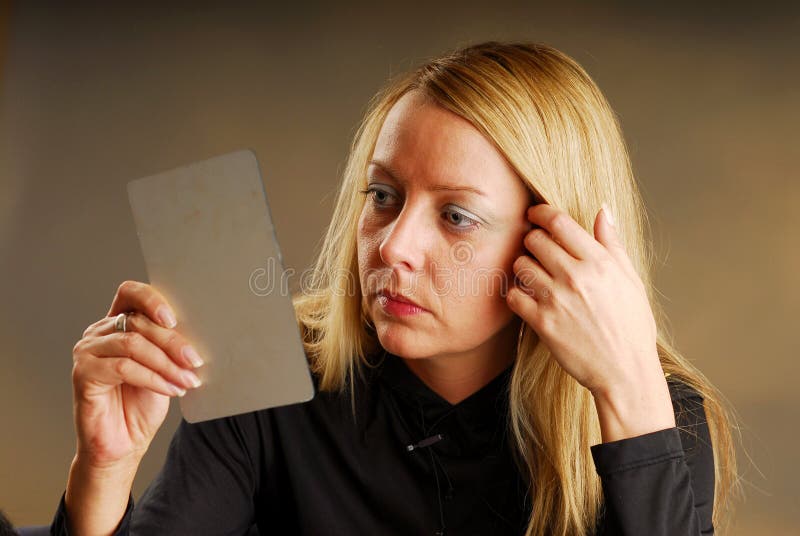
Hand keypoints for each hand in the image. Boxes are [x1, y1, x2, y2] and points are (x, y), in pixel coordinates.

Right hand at [71, 280, 203, 466]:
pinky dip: (153, 378)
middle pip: (139, 322)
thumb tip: (200, 328)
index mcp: (118, 323)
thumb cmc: (143, 404)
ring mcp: (87, 351)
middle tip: (195, 361)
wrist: (124, 443)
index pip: (130, 293)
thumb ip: (170, 345)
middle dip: (173, 342)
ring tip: (187, 380)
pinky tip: (170, 389)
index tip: (175, 319)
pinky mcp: (83, 374)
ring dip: (166, 363)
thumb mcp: (164, 367)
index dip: (153, 299)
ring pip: (133, 344)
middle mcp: (99, 332)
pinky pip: (124, 367)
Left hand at [506, 203, 674, 440]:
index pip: (558, 222)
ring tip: (533, 275)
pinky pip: (514, 296)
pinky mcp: (542, 323)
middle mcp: (576, 277)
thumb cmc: (631, 326)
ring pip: (520, 265)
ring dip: (522, 266)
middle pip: (534, 240)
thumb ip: (612, 243)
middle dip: (532, 240)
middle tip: (536, 249)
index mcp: (599, 263)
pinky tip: (528, 297)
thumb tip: (603, 210)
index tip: (534, 213)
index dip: (540, 212)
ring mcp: (556, 300)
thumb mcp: (630, 280)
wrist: (625, 371)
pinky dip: (516, 294)